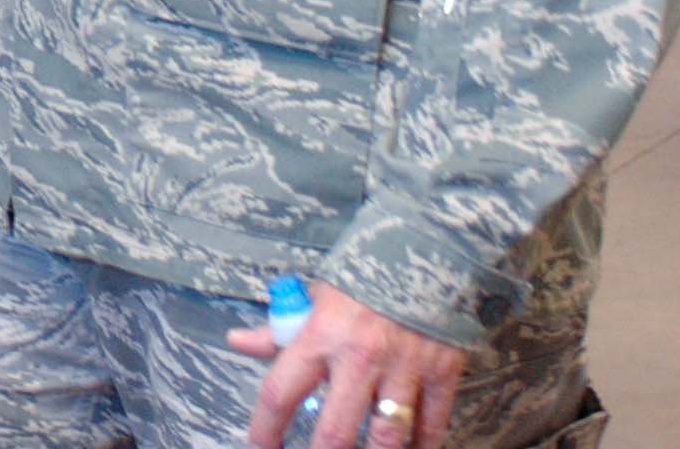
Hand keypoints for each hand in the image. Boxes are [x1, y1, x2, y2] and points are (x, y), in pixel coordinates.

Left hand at [232, 279, 465, 448]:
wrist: (425, 249)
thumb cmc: (362, 278)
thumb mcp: (314, 298)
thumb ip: (278, 330)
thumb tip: (236, 341)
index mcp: (320, 335)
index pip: (280, 393)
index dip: (265, 430)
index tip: (262, 447)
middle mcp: (360, 356)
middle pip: (335, 431)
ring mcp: (404, 367)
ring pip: (388, 437)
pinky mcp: (442, 373)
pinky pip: (432, 425)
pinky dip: (423, 445)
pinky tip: (411, 448)